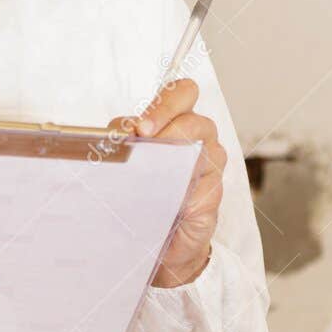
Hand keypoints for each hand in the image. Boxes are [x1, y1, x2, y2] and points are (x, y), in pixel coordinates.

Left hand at [110, 78, 223, 287]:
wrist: (159, 238)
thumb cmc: (145, 191)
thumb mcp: (129, 159)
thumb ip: (125, 140)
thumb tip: (118, 133)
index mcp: (180, 120)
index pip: (183, 93)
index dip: (164, 104)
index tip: (140, 127)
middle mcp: (201, 139)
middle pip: (195, 120)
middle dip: (166, 125)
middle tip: (143, 137)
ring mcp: (212, 166)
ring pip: (202, 152)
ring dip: (172, 162)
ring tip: (148, 175)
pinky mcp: (214, 195)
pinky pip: (202, 189)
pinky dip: (181, 195)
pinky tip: (166, 203)